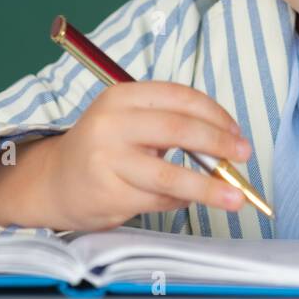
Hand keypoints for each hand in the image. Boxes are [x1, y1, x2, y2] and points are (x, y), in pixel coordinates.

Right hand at [38, 81, 253, 230]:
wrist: (54, 182)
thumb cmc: (104, 149)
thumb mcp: (130, 121)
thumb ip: (171, 125)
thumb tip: (225, 144)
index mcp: (123, 97)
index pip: (180, 97)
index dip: (215, 114)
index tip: (236, 132)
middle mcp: (112, 124)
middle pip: (178, 129)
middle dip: (219, 144)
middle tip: (244, 156)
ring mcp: (107, 160)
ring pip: (171, 174)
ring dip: (209, 187)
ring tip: (235, 197)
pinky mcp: (108, 193)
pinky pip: (158, 199)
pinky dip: (180, 201)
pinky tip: (187, 200)